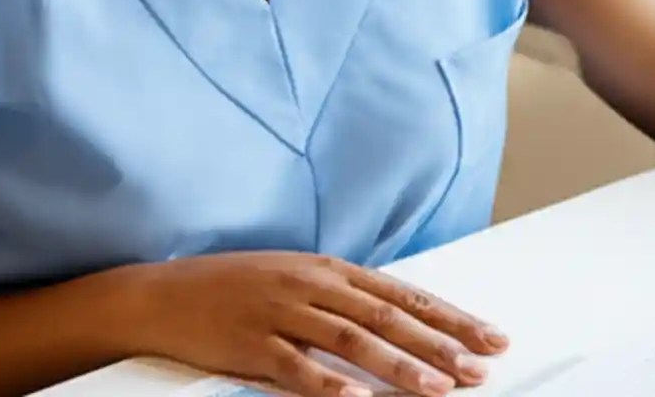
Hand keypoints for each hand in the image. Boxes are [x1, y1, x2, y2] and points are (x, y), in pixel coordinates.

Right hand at [129, 252, 508, 396]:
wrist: (163, 294)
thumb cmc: (237, 288)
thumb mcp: (298, 279)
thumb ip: (346, 297)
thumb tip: (403, 319)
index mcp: (330, 269)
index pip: (404, 294)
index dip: (451, 317)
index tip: (491, 338)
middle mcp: (313, 285)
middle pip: (387, 316)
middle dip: (439, 344)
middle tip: (479, 369)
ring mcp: (281, 311)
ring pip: (351, 340)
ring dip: (398, 366)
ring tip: (436, 389)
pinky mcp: (250, 342)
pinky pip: (295, 367)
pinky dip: (328, 384)